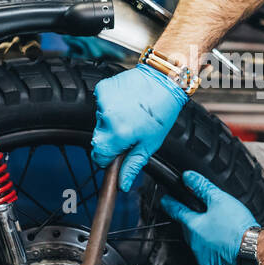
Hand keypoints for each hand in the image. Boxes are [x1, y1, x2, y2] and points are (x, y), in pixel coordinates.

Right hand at [91, 64, 187, 191]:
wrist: (164, 80)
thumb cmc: (161, 111)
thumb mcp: (150, 143)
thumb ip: (133, 165)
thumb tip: (122, 184)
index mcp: (118, 134)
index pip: (99, 156)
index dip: (109, 157)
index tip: (119, 152)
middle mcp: (107, 118)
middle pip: (99, 139)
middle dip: (111, 139)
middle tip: (130, 131)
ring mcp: (102, 101)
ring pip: (100, 121)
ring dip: (111, 122)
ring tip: (130, 114)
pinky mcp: (102, 89)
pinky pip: (101, 105)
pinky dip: (110, 106)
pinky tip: (125, 102)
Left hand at [160, 171, 257, 264]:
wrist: (253, 250)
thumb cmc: (238, 228)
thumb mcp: (219, 200)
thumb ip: (202, 187)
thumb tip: (188, 177)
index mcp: (194, 225)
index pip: (177, 211)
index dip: (170, 204)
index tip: (166, 201)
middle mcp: (194, 243)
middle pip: (189, 230)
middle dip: (193, 224)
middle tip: (203, 219)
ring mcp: (201, 258)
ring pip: (198, 247)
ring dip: (204, 241)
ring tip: (218, 236)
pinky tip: (217, 260)